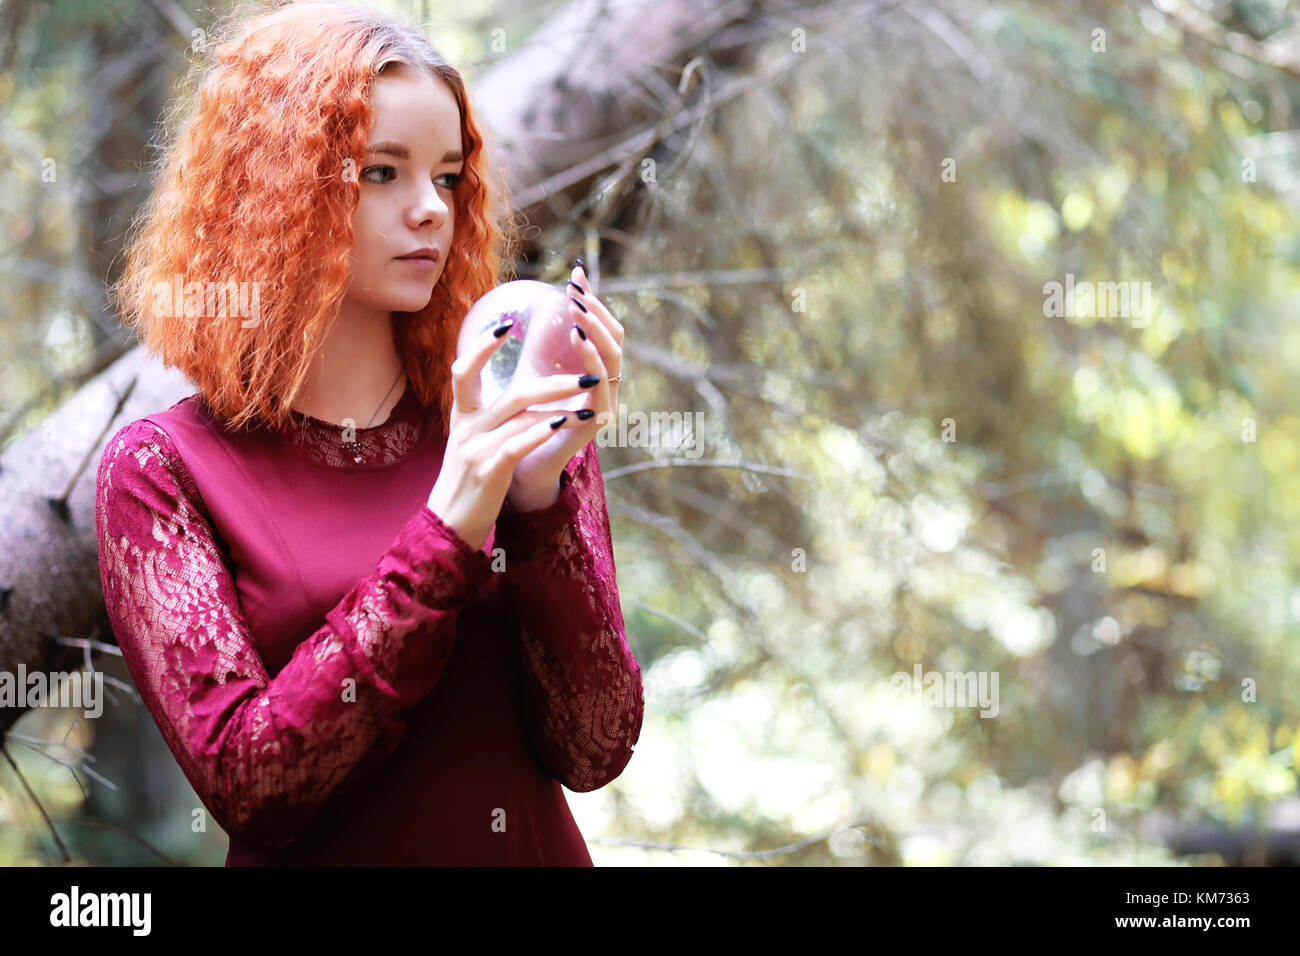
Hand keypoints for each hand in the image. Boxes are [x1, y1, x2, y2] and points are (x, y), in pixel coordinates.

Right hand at [426, 318, 595, 549]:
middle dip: (554, 382)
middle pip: (513, 393)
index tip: (505, 325)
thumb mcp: (470, 444)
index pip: (462, 370)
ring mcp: (477, 449)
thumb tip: (521, 398)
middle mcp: (467, 428)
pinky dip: (544, 429)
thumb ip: (489, 420)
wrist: (447, 526)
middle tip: (587, 373)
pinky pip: (518, 443)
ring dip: (560, 404)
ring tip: (589, 401)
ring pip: (520, 415)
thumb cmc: (468, 484)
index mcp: (461, 417)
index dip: (481, 347)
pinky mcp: (490, 471)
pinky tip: (567, 422)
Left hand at [507, 262, 624, 509]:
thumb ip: (538, 345)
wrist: (521, 466)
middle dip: (597, 309)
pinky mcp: (597, 421)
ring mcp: (604, 403)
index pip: (601, 328)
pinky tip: (577, 338)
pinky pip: (602, 384)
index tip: (575, 273)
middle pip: (615, 338)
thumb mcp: (530, 372)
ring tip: (577, 307)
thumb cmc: (525, 420)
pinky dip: (593, 358)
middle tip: (576, 288)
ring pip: (614, 358)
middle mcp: (604, 385)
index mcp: (592, 373)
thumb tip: (530, 304)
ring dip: (596, 329)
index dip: (592, 300)